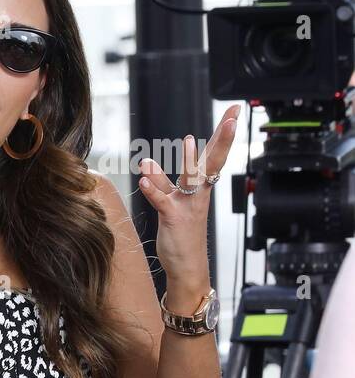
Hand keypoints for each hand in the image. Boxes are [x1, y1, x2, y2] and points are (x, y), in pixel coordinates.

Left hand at [137, 104, 238, 289]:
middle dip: (221, 140)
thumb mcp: (170, 203)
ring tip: (188, 141)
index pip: (213, 155)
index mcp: (200, 188)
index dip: (223, 133)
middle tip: (232, 119)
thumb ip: (160, 182)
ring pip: (190, 180)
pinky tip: (144, 179)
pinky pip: (163, 203)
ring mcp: (187, 206)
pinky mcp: (174, 219)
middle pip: (211, 162)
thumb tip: (148, 163)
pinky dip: (154, 191)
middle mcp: (197, 194)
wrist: (187, 266)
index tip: (234, 111)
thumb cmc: (180, 233)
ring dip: (188, 162)